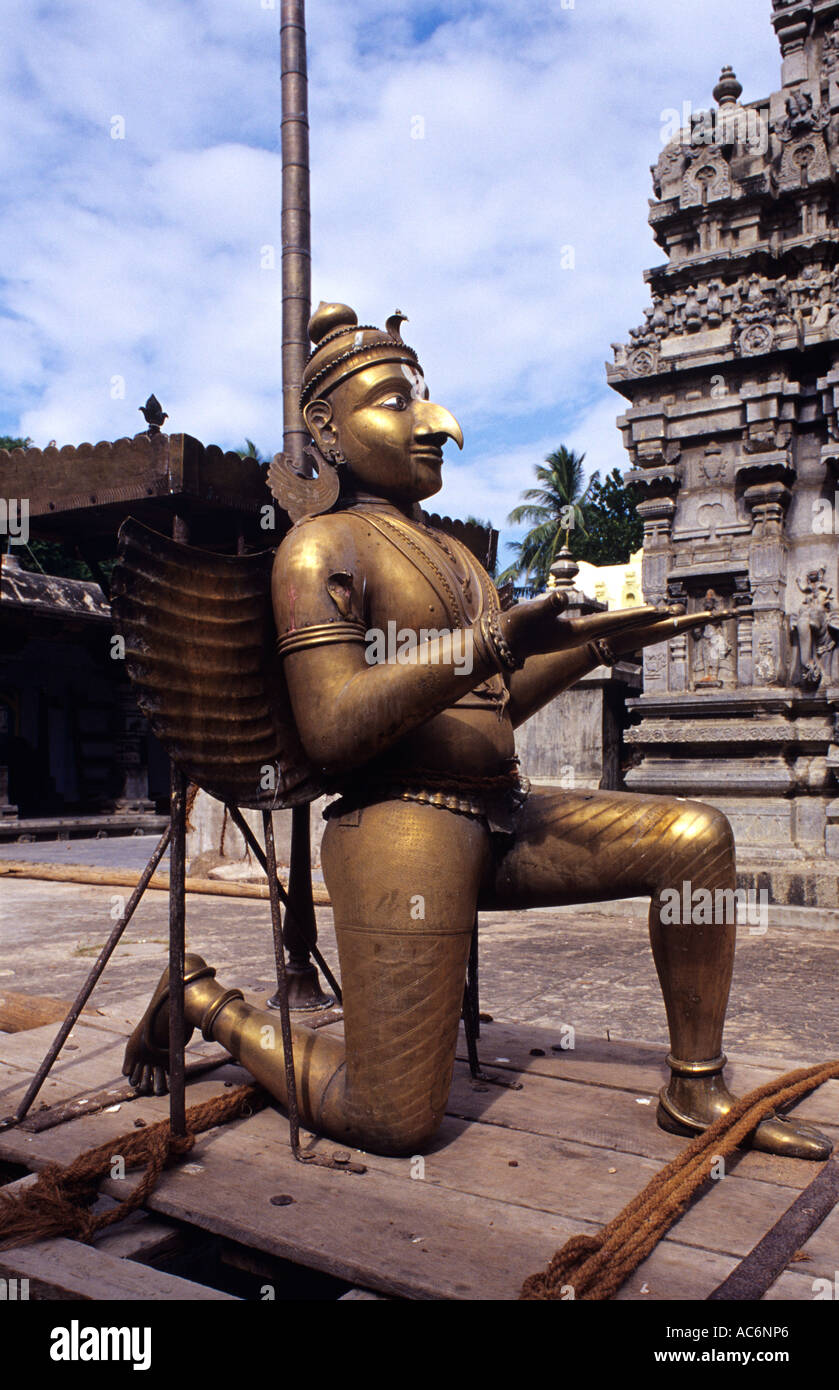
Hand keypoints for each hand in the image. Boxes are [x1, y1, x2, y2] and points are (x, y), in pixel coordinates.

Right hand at [499, 592, 675, 660]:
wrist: (506, 644)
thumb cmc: (516, 627)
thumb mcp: (530, 613)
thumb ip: (546, 605)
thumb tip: (561, 595)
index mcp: (577, 632)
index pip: (613, 622)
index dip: (634, 615)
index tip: (656, 610)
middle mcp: (584, 635)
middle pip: (621, 627)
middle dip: (646, 621)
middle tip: (671, 612)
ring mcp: (580, 635)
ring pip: (616, 627)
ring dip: (638, 621)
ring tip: (659, 613)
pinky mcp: (574, 632)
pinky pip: (606, 626)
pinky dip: (622, 621)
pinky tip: (628, 619)